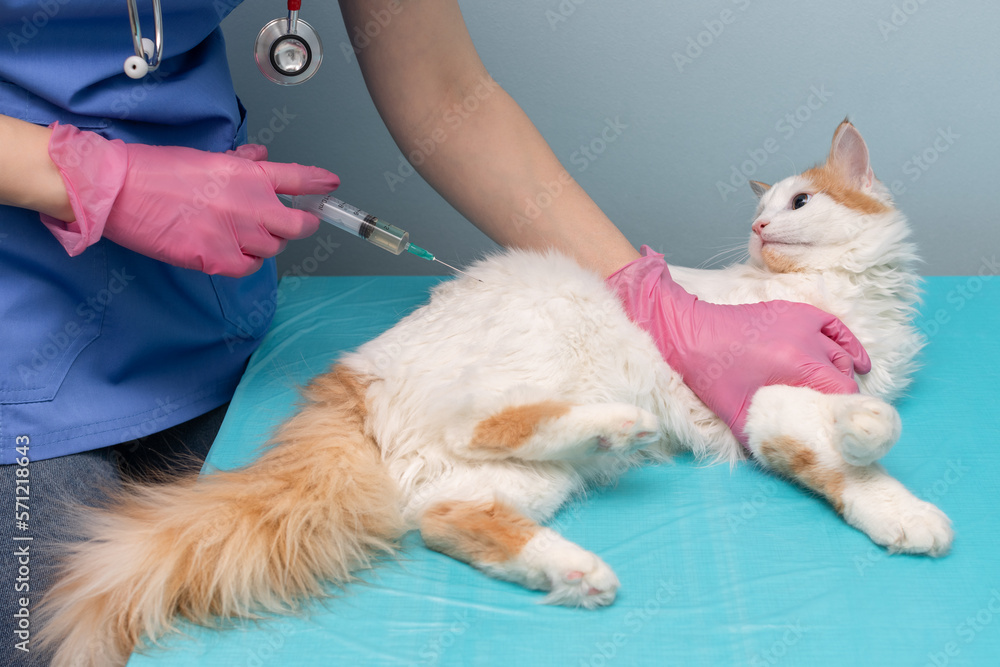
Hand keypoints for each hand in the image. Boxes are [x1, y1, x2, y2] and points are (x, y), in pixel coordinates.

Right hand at [39, 123, 339, 276]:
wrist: (119, 190)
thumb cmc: (156, 170)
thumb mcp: (205, 157)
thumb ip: (240, 162)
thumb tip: (263, 158)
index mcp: (247, 174)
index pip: (298, 180)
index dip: (319, 184)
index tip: (330, 186)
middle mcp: (249, 204)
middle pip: (299, 225)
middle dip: (303, 224)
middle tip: (299, 223)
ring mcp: (235, 234)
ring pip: (273, 248)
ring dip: (267, 242)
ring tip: (247, 234)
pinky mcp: (216, 258)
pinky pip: (249, 267)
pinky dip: (246, 261)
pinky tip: (233, 251)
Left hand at [606, 246, 870, 443]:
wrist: (689, 334)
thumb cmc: (710, 374)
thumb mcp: (738, 416)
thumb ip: (764, 437)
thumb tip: (787, 458)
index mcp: (796, 364)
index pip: (842, 391)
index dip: (845, 412)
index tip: (840, 427)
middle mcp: (805, 339)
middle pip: (844, 374)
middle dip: (842, 396)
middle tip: (832, 415)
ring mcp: (801, 321)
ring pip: (841, 352)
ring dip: (844, 374)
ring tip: (841, 395)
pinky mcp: (794, 311)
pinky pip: (834, 326)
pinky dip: (848, 344)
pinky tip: (857, 362)